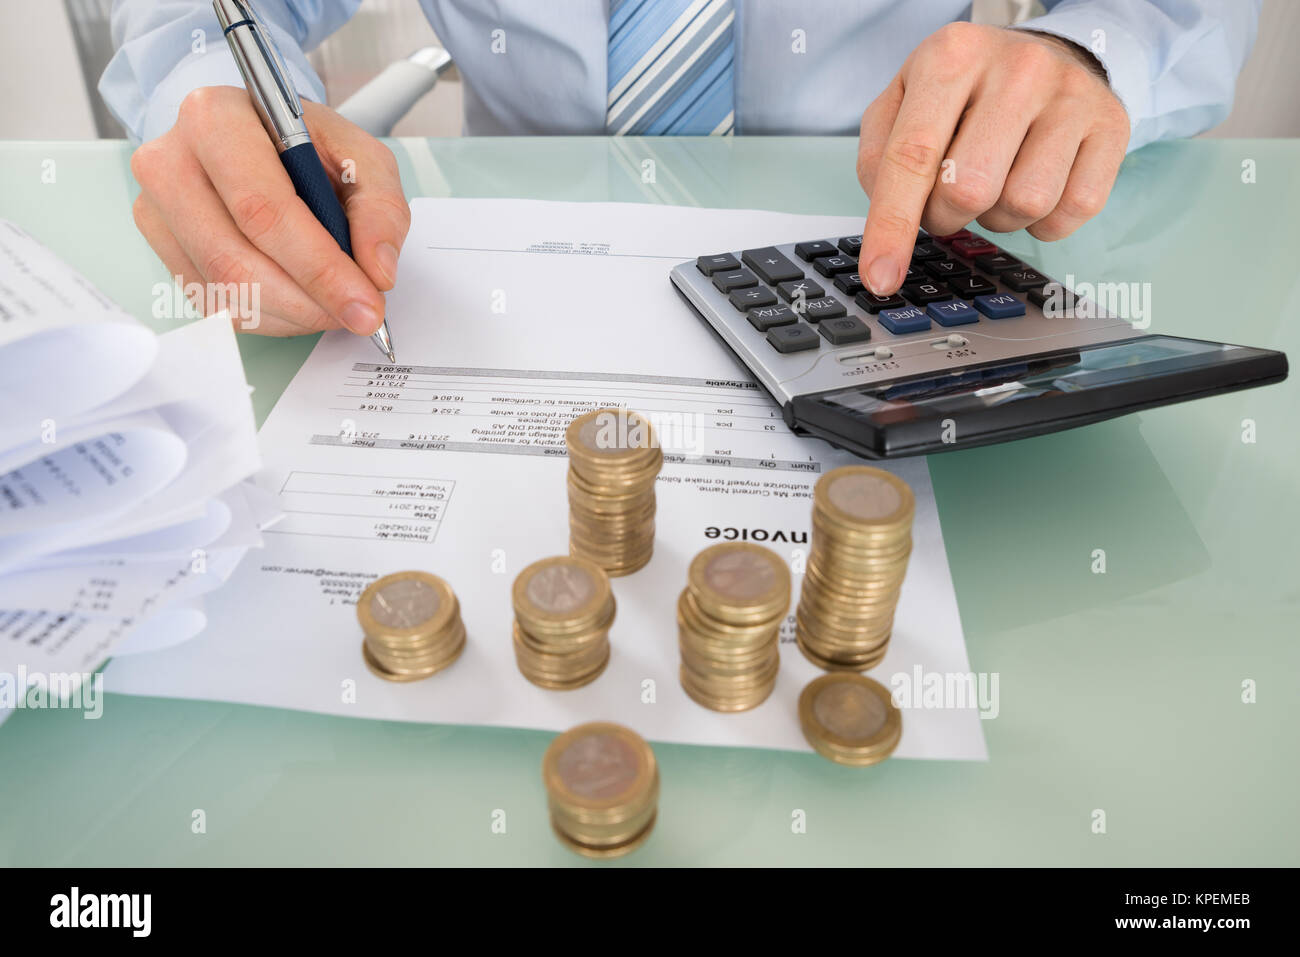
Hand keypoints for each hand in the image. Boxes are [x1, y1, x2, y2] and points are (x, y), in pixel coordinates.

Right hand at [130, 86, 410, 335]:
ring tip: (334, 304)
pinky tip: (300, 300)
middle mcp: (170, 162)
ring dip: (293, 314)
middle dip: (308, 301)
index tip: (366, 302)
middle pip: (233, 259)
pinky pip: (216, 306)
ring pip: (224, 290)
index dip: (319, 266)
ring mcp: (157, 210)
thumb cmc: (309, 148)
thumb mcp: (363, 159)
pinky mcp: (163, 250)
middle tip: (358, 314)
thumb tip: (378, 272)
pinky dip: (272, 317)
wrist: (263, 143)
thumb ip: (381, 210)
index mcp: (216, 118)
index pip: (262, 208)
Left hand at [855, 23, 1129, 294]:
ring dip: (997, 218)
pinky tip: (1032, 186)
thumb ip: (880, 157)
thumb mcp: (903, 100)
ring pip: (1024, 204)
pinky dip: (1043, 221)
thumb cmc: (965, 90)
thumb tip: (888, 225)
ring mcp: (1072, 95)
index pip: (913, 157)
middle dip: (945, 216)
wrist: (1045, 53)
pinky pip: (1073, 211)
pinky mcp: (1111, 125)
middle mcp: (1019, 67)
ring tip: (995, 183)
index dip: (892, 226)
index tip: (880, 277)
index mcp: (952, 56)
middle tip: (946, 199)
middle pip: (969, 190)